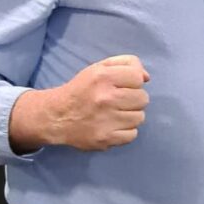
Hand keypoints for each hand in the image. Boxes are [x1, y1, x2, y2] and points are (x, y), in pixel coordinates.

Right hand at [9, 55, 149, 152]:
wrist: (57, 116)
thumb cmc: (81, 89)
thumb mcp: (99, 68)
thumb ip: (125, 64)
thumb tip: (146, 77)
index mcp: (103, 77)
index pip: (138, 77)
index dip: (133, 81)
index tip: (123, 86)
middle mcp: (105, 98)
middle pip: (143, 98)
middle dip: (134, 99)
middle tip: (119, 101)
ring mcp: (106, 121)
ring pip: (140, 117)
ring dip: (131, 115)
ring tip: (116, 113)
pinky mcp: (106, 139)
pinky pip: (132, 134)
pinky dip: (125, 131)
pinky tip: (113, 125)